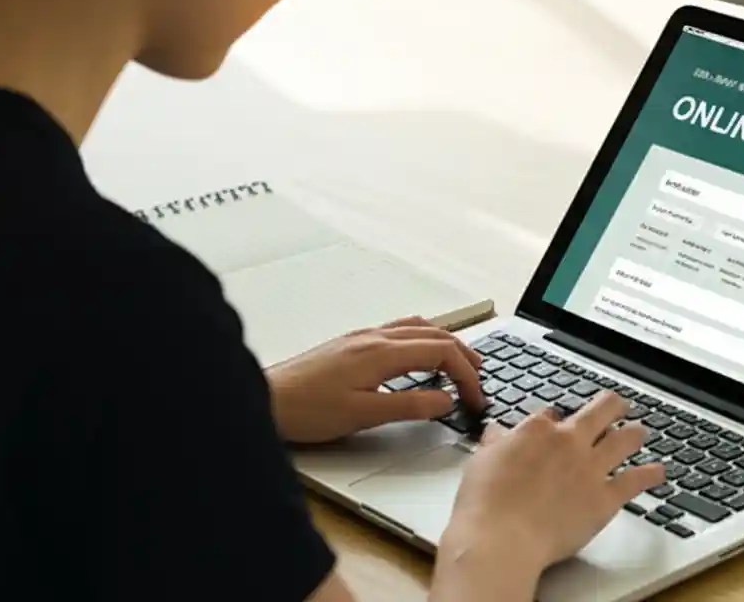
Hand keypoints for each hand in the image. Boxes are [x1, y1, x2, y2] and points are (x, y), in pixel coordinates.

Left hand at [266, 316, 483, 443]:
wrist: (264, 399)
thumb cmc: (305, 409)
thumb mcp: (363, 415)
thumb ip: (409, 405)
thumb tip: (445, 401)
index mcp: (382, 352)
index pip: (441, 353)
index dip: (466, 375)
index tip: (474, 398)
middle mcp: (374, 337)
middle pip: (435, 335)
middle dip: (464, 356)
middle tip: (479, 381)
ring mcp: (362, 337)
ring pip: (418, 328)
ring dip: (445, 343)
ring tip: (459, 363)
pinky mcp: (351, 344)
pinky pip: (399, 331)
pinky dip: (422, 340)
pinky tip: (418, 357)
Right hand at [431, 393, 665, 600]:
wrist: (501, 538)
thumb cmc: (486, 504)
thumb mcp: (481, 460)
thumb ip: (497, 443)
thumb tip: (498, 433)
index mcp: (538, 431)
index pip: (555, 414)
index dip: (558, 420)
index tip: (559, 426)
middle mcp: (570, 442)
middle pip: (602, 410)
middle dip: (612, 406)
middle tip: (616, 406)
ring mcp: (591, 468)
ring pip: (626, 439)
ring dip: (635, 434)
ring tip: (640, 432)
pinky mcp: (605, 498)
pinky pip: (637, 480)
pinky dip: (651, 475)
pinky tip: (658, 472)